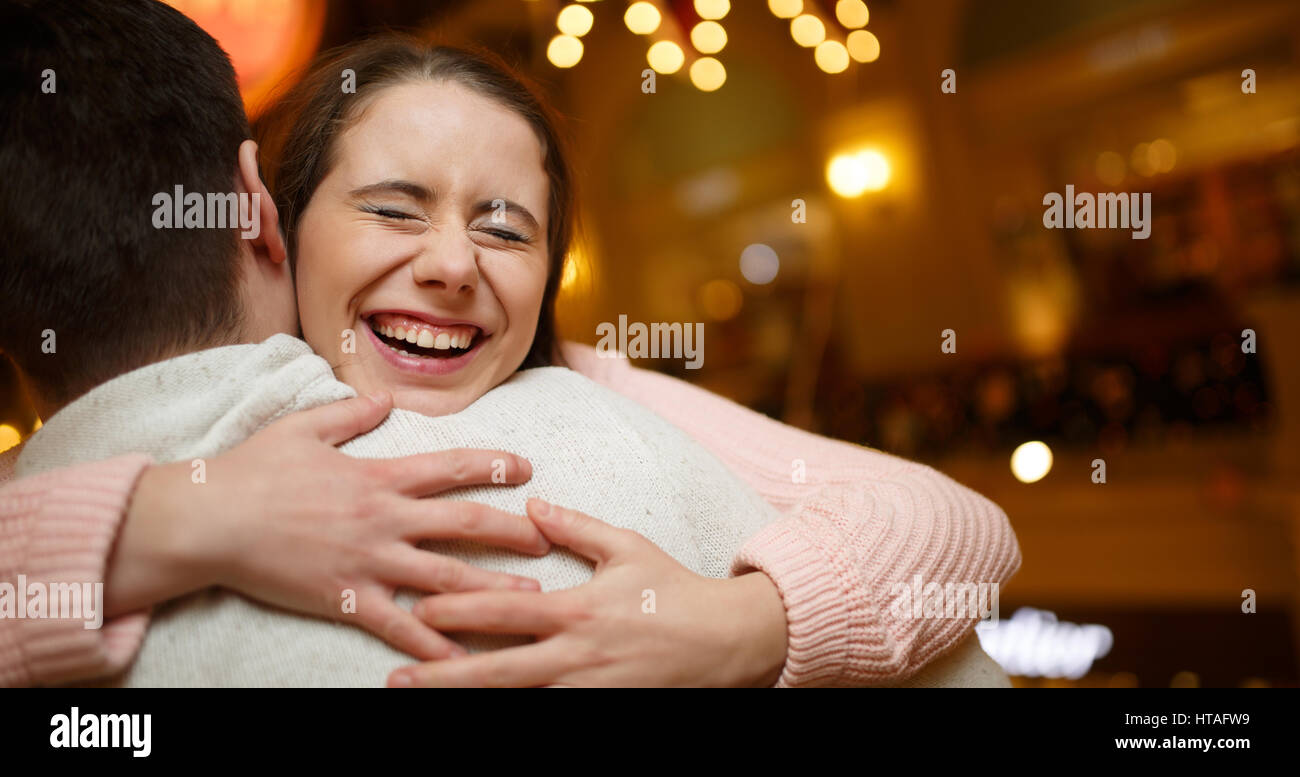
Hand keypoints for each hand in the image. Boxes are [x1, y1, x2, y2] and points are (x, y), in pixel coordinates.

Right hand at [106, 391, 549, 660]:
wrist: (208, 521)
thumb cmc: (252, 472)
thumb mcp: (304, 428)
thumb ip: (351, 414)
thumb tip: (385, 401)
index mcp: (377, 477)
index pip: (450, 467)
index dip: (492, 465)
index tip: (524, 468)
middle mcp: (383, 519)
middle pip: (463, 524)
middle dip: (511, 531)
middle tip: (546, 540)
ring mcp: (368, 562)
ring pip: (444, 578)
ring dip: (492, 588)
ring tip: (531, 598)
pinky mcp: (346, 598)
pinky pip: (399, 627)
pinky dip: (433, 645)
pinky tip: (463, 658)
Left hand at [387, 498, 788, 686]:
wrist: (728, 640)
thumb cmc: (674, 589)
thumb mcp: (627, 546)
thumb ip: (576, 527)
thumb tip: (532, 503)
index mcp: (577, 610)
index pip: (505, 611)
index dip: (457, 612)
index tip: (416, 609)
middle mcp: (577, 656)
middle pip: (498, 672)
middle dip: (444, 678)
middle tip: (398, 681)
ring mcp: (589, 691)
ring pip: (521, 702)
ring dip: (472, 703)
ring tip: (428, 703)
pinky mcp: (604, 710)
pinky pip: (553, 715)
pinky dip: (520, 714)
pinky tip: (483, 715)